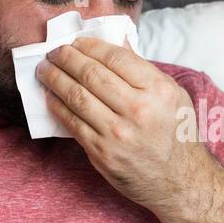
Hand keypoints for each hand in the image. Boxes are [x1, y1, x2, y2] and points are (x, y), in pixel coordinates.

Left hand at [37, 36, 217, 214]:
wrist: (178, 180)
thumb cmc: (176, 134)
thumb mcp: (173, 95)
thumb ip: (143, 71)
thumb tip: (115, 44)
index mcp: (158, 90)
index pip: (115, 58)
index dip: (90, 47)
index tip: (76, 42)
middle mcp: (138, 109)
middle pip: (91, 74)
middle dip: (66, 59)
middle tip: (53, 52)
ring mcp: (117, 133)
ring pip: (77, 97)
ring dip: (55, 80)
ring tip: (44, 70)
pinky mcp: (102, 152)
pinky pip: (72, 123)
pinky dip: (57, 106)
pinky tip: (49, 96)